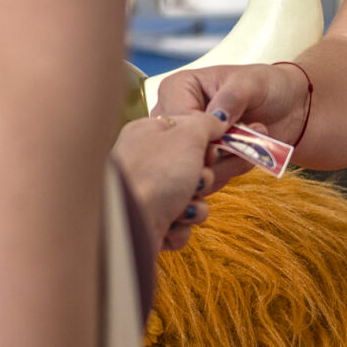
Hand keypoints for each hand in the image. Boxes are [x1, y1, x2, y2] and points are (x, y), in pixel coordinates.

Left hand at [112, 114, 226, 248]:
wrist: (128, 227)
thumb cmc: (154, 176)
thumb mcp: (186, 137)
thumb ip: (206, 123)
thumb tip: (219, 119)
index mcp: (147, 133)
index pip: (187, 130)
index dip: (206, 142)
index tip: (214, 152)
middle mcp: (144, 161)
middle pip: (193, 166)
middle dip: (202, 179)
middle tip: (196, 181)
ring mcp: (147, 193)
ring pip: (191, 197)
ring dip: (194, 206)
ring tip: (180, 208)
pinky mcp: (149, 221)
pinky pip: (180, 222)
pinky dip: (180, 227)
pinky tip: (170, 224)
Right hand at [154, 62, 310, 185]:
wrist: (287, 109)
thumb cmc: (266, 85)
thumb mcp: (252, 83)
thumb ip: (233, 97)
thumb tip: (216, 118)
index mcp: (176, 89)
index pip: (175, 121)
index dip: (201, 133)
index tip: (229, 130)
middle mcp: (174, 119)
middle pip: (180, 150)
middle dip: (218, 151)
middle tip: (246, 137)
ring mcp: (185, 145)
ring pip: (194, 170)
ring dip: (228, 163)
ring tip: (253, 140)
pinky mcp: (200, 165)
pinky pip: (206, 182)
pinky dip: (231, 172)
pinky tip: (249, 155)